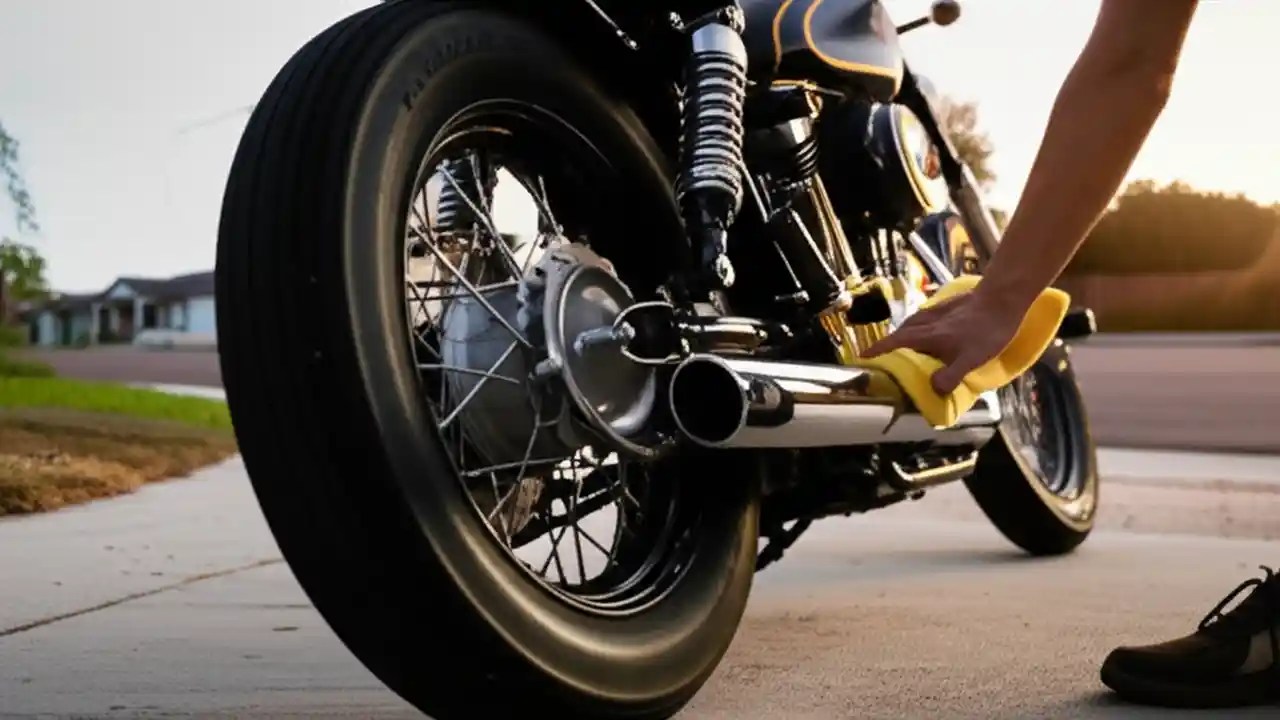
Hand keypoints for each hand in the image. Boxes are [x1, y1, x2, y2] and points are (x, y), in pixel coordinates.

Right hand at [863, 287, 1030, 394]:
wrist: (1003, 297)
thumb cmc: (987, 329)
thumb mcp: (971, 358)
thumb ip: (950, 375)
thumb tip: (932, 390)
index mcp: (926, 336)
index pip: (893, 344)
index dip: (876, 351)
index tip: (861, 358)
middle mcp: (925, 323)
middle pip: (899, 334)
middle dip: (887, 346)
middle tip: (880, 359)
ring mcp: (936, 313)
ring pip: (911, 325)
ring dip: (902, 336)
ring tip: (901, 348)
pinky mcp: (946, 307)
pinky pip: (923, 320)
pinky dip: (918, 328)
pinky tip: (927, 332)